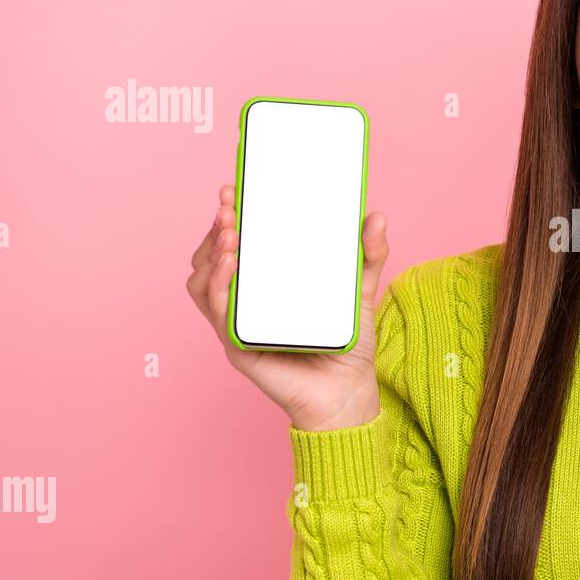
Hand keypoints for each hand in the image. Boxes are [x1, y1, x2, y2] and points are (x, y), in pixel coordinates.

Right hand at [185, 183, 388, 431]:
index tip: (232, 187)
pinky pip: (218, 311)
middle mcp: (245, 300)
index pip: (235, 242)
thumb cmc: (348, 344)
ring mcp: (238, 323)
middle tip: (228, 201)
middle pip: (211, 256)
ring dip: (210, 251)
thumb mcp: (361, 290)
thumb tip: (376, 215)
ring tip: (230, 231)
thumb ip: (369, 255)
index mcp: (265, 283)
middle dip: (215, 225)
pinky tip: (232, 263)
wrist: (350, 392)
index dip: (227, 215)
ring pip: (202, 280)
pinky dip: (218, 284)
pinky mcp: (239, 345)